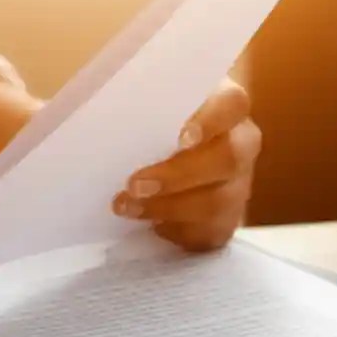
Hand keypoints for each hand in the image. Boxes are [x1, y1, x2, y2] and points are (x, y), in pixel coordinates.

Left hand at [112, 78, 261, 250]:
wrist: (156, 153)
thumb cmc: (146, 120)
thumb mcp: (144, 102)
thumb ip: (134, 102)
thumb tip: (94, 113)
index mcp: (225, 104)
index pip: (233, 104)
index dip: (211, 120)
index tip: (180, 137)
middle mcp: (242, 143)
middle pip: (229, 158)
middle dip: (179, 175)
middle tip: (134, 184)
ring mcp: (239, 184)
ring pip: (221, 203)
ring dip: (169, 209)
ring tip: (127, 207)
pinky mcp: (227, 219)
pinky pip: (211, 234)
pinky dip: (178, 233)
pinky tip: (150, 226)